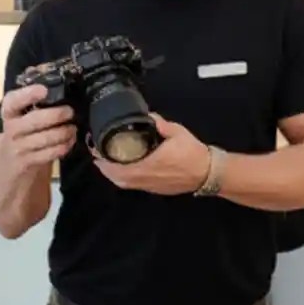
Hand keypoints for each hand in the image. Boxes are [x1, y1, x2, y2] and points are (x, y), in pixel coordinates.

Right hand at [0, 84, 76, 172]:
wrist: (6, 170)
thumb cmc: (20, 137)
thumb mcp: (21, 120)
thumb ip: (35, 105)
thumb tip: (58, 87)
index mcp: (9, 113)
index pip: (13, 101)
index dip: (28, 94)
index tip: (44, 90)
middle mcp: (12, 129)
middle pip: (35, 119)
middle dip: (56, 114)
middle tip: (70, 111)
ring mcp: (18, 147)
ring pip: (46, 137)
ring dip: (64, 132)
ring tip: (73, 128)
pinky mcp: (27, 163)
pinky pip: (50, 153)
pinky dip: (63, 146)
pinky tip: (70, 141)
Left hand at [95, 113, 210, 195]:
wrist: (207, 173)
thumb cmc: (192, 153)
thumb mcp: (177, 132)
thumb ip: (160, 124)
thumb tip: (148, 116)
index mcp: (148, 163)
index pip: (118, 164)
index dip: (103, 157)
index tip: (96, 146)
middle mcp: (144, 177)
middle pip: (115, 176)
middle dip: (102, 165)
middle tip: (97, 152)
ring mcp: (148, 185)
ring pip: (122, 183)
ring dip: (110, 173)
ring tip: (104, 161)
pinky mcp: (153, 189)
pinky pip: (131, 185)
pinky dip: (121, 178)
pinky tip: (121, 169)